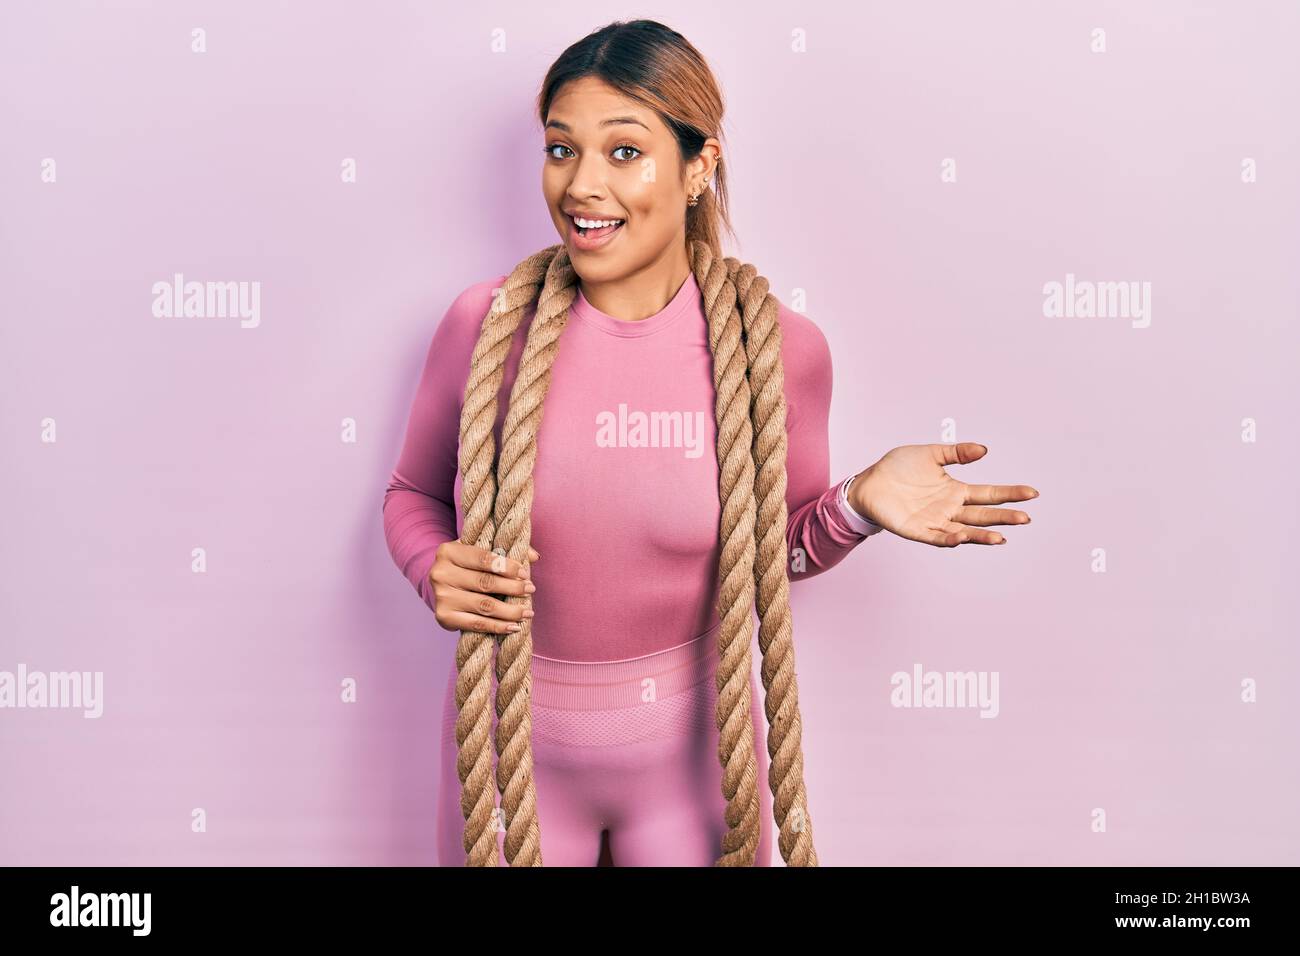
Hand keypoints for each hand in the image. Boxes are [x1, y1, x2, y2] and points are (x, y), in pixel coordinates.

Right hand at [429, 542, 539, 632]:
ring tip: (527, 611)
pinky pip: (477, 624)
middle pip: (485, 583)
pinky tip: (514, 626)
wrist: (443, 585)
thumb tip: (534, 556)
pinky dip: (498, 627)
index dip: (508, 567)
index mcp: (448, 552)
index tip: (525, 574)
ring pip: (484, 605)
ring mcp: (441, 597)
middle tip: (530, 589)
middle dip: (513, 588)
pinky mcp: (444, 617)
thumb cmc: (467, 565)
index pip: (484, 559)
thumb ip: (507, 549)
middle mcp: (440, 573)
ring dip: (510, 611)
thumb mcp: (481, 551)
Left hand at [849, 443, 1037, 546]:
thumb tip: (984, 450)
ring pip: (965, 531)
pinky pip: (937, 537)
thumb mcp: (930, 454)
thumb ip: (956, 453)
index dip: (1009, 494)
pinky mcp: (917, 530)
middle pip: (982, 515)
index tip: (1031, 493)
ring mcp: (935, 521)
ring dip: (981, 535)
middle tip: (1025, 517)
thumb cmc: (898, 468)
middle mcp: (949, 508)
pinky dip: (950, 538)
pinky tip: (962, 537)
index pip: (988, 494)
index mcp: (955, 490)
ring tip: (1000, 537)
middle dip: (1004, 517)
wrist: (869, 482)